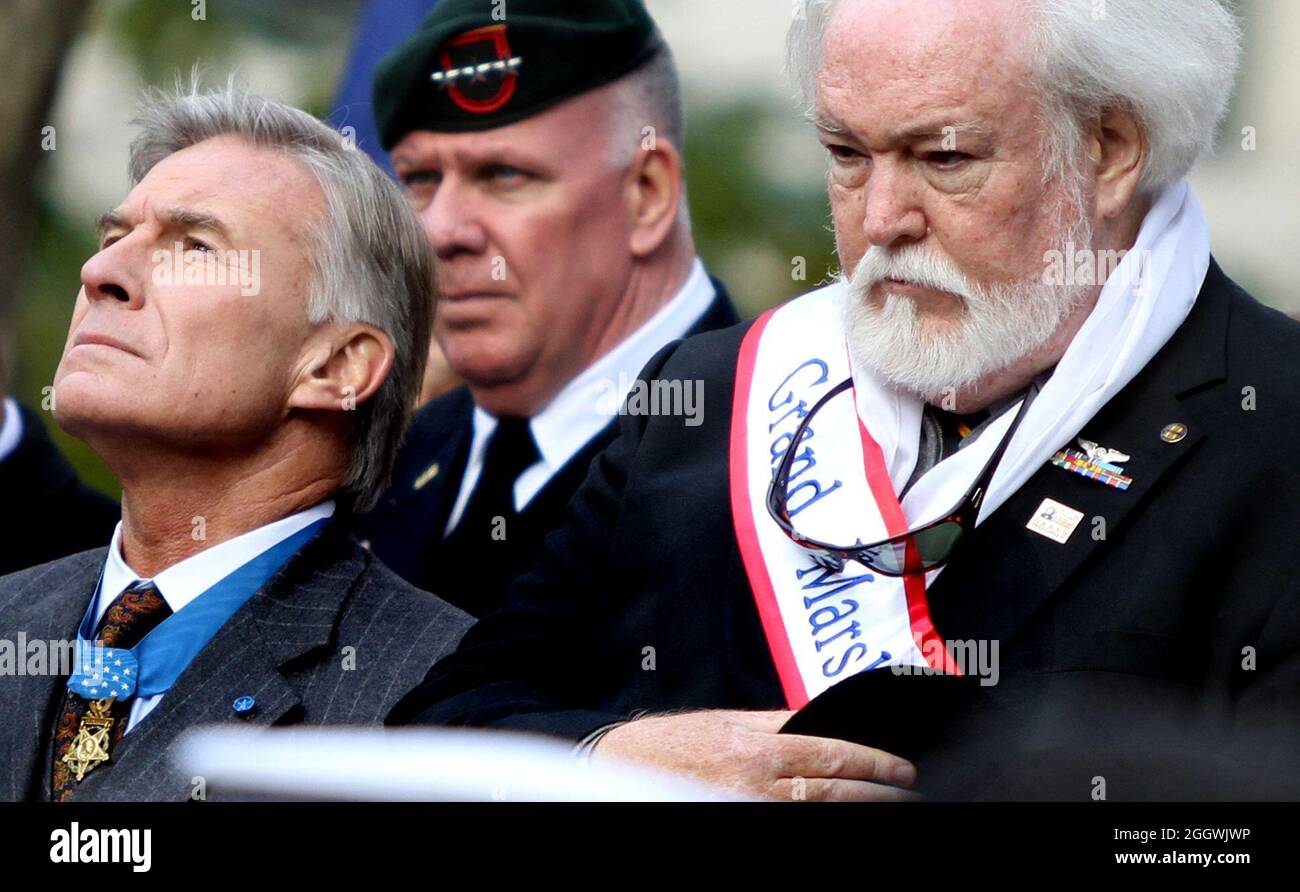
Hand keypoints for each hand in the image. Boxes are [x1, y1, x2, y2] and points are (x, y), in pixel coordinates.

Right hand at [592, 709, 917, 800]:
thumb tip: (820, 719)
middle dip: (875, 793)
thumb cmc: (670, 744)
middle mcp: (753, 782)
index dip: (871, 763)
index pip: (829, 753)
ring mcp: (743, 807)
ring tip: (884, 806)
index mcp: (754, 748)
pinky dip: (816, 820)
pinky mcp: (732, 818)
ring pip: (814, 812)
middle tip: (906, 793)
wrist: (620, 767)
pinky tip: (836, 818)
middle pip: (830, 790)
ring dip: (853, 810)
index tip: (900, 770)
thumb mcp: (726, 722)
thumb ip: (775, 722)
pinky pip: (785, 824)